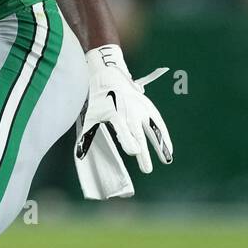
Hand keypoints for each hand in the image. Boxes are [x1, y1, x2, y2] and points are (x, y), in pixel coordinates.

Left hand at [77, 45, 172, 174]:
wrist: (110, 77)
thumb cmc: (99, 101)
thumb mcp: (91, 117)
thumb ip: (87, 136)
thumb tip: (79, 156)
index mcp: (115, 114)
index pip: (123, 129)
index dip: (128, 141)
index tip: (133, 152)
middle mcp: (130, 111)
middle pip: (138, 135)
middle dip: (143, 153)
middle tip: (147, 170)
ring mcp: (141, 109)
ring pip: (152, 130)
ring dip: (159, 146)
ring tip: (166, 161)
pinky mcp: (149, 106)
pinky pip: (158, 123)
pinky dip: (164, 135)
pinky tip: (168, 149)